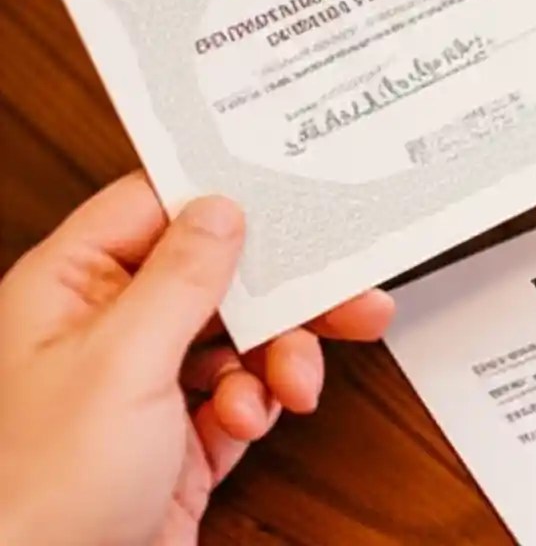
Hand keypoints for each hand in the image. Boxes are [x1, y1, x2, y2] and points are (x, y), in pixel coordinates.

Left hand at [0, 172, 395, 544]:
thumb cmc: (39, 488)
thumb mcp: (122, 363)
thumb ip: (180, 279)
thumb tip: (221, 210)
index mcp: (70, 289)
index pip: (153, 209)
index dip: (221, 198)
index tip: (288, 196)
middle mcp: (107, 329)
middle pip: (216, 280)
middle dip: (282, 295)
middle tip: (347, 298)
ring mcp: (144, 384)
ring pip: (240, 339)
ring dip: (278, 358)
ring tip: (295, 384)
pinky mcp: (178, 436)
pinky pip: (242, 393)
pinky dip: (259, 403)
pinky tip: (248, 421)